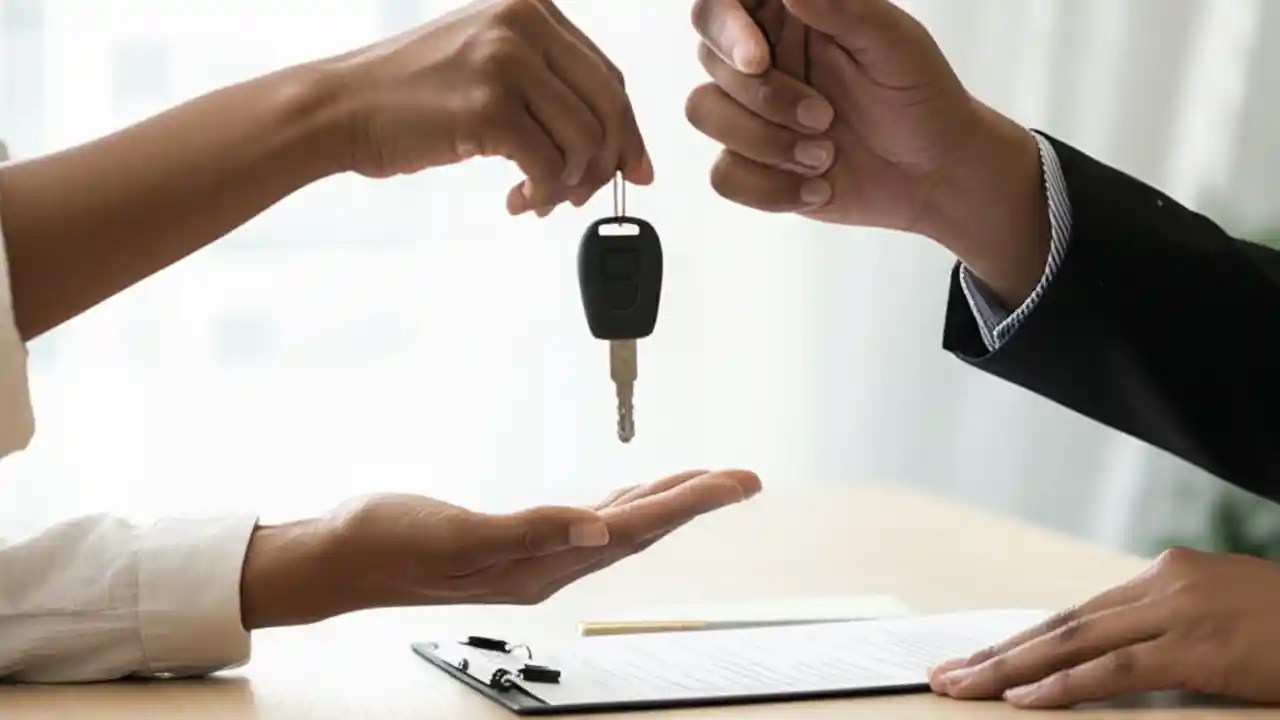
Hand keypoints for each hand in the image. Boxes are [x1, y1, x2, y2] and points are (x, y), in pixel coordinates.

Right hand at [240, 469, 760, 627]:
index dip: (691, 502)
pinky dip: (624, 502)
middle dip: (697, 500)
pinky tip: (634, 493)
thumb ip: (528, 533)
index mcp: (542, 567)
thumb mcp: (455, 538)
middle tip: (745, 477)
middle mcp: (550, 566)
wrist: (339, 559)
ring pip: (621, 524)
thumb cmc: (387, 545)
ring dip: (667, 500)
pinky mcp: (517, 540)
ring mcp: (536, 555)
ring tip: (710, 481)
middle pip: (642, 528)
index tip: (737, 480)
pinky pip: (591, 519)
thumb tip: (598, 530)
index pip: (636, 529)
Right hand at [333, 0, 651, 215]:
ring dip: (571, 185)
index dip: (628, 133)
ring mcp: (506, 61)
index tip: (633, 172)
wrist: (340, 107)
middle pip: (610, 108)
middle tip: (580, 196)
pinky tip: (518, 200)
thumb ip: (552, 91)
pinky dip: (543, 194)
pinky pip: (550, 166)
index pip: (609, 77)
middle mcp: (524, 22)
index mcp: (533, 7)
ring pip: (586, 141)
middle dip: (605, 165)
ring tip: (538, 198)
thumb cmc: (412, 96)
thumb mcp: (489, 65)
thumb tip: (625, 154)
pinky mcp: (488, 105)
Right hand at [687, 0, 1050, 305]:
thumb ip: (842, 8)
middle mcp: (762, 60)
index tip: (758, 60)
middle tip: (826, 117)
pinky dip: (770, 188)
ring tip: (825, 156)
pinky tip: (818, 187)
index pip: (722, 3)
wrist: (934, 175)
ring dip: (765, 143)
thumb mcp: (894, 43)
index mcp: (790, 16)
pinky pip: (723, 175)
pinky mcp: (752, 164)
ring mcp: (752, 113)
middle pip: (709, 59)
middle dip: (764, 98)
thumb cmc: (921, 98)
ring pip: (704, 112)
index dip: (725, 27)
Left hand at [928, 548, 1279, 707]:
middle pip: (1060, 624)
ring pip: (1074, 643)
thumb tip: (1113, 659)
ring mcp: (1179, 614)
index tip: (977, 660)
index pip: (1075, 614)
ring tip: (962, 687)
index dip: (1022, 640)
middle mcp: (1161, 586)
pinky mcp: (1200, 650)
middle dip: (997, 652)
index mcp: (1164, 576)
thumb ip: (1170, 631)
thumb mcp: (1224, 618)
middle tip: (945, 674)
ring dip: (1010, 669)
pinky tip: (1025, 698)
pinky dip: (1065, 685)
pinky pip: (1117, 670)